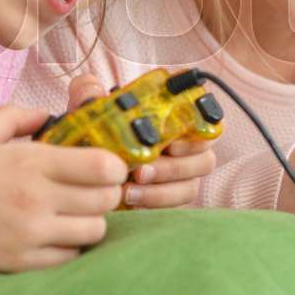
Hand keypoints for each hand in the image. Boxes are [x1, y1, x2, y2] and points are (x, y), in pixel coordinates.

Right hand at [0, 102, 126, 275]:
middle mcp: (35, 198)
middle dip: (107, 193)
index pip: (104, 166)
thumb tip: (49, 115)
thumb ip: (17, 117)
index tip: (105, 165)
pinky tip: (53, 235)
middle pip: (107, 200)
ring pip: (94, 231)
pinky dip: (69, 246)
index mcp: (29, 162)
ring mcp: (29, 234)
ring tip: (73, 214)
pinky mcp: (20, 263)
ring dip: (90, 221)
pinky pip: (69, 257)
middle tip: (92, 190)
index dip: (114, 166)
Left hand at [63, 74, 216, 208]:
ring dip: (161, 191)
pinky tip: (131, 203)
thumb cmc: (99, 135)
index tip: (171, 143)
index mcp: (177, 123)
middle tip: (142, 171)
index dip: (197, 134)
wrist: (87, 169)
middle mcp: (188, 150)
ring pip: (190, 187)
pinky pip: (175, 207)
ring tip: (130, 190)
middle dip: (174, 168)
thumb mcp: (90, 113)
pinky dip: (154, 205)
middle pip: (205, 160)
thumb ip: (89, 93)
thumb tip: (91, 87)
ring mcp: (182, 178)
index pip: (207, 124)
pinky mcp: (170, 201)